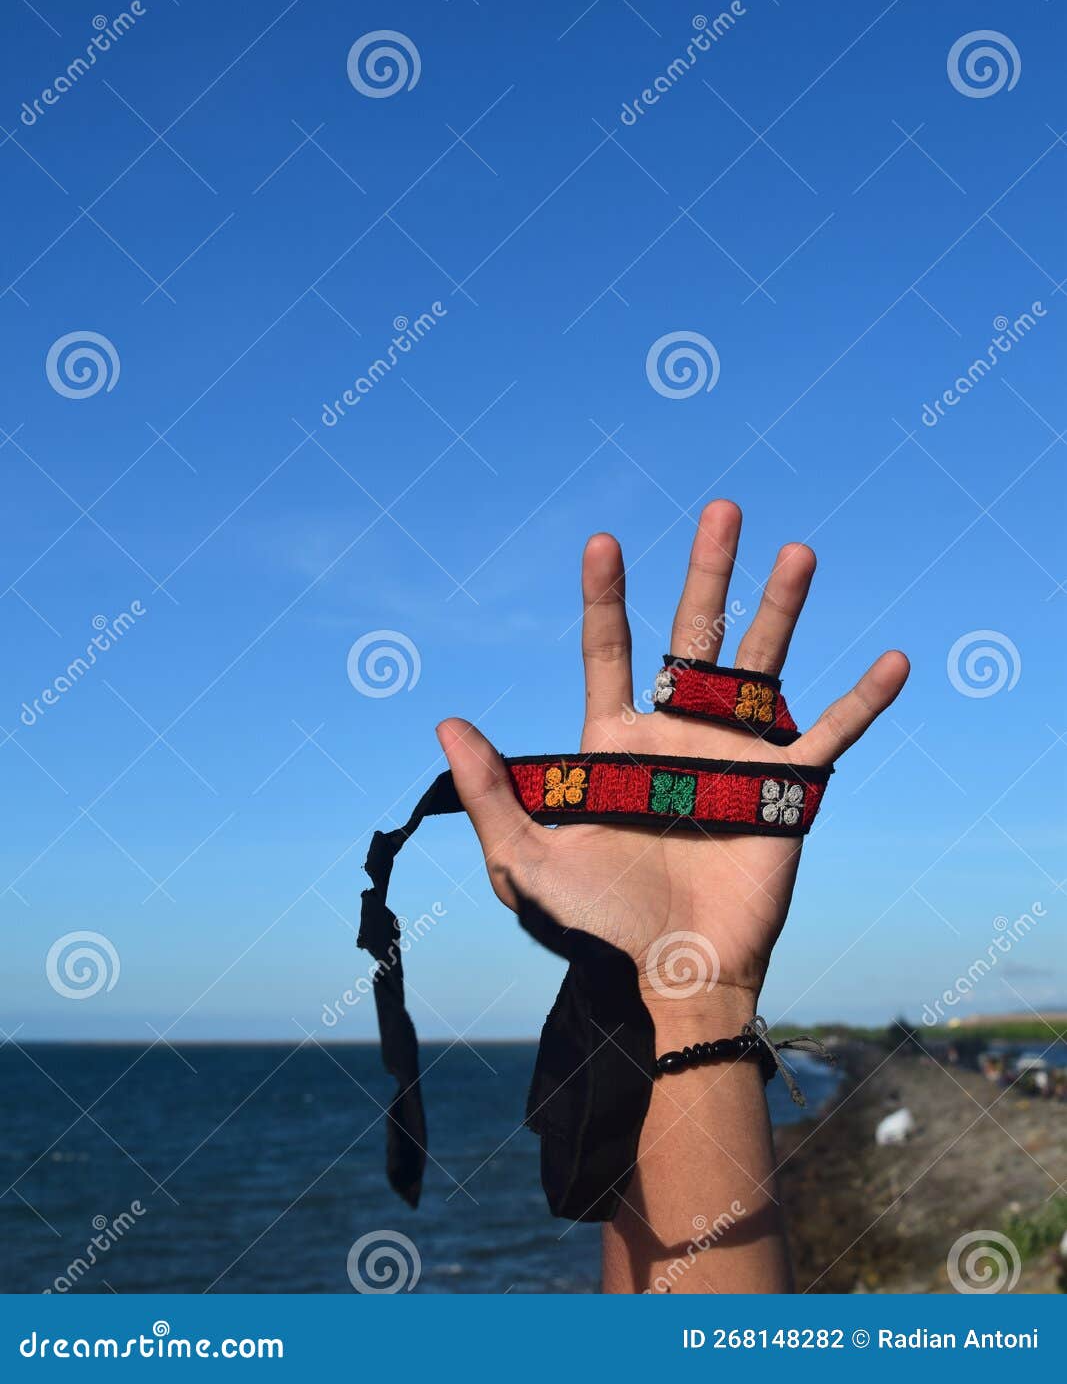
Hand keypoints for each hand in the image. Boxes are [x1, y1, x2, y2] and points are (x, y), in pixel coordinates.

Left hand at [437, 500, 907, 1026]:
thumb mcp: (527, 860)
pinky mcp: (784, 789)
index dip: (605, 596)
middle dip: (709, 570)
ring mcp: (735, 755)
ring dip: (782, 606)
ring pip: (764, 663)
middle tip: (722, 509)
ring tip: (799, 551)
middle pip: (696, 632)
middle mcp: (679, 732)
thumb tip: (444, 722)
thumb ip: (490, 793)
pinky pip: (831, 736)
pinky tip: (893, 660)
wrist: (673, 972)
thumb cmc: (596, 920)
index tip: (602, 541)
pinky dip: (864, 701)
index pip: (609, 649)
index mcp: (617, 740)